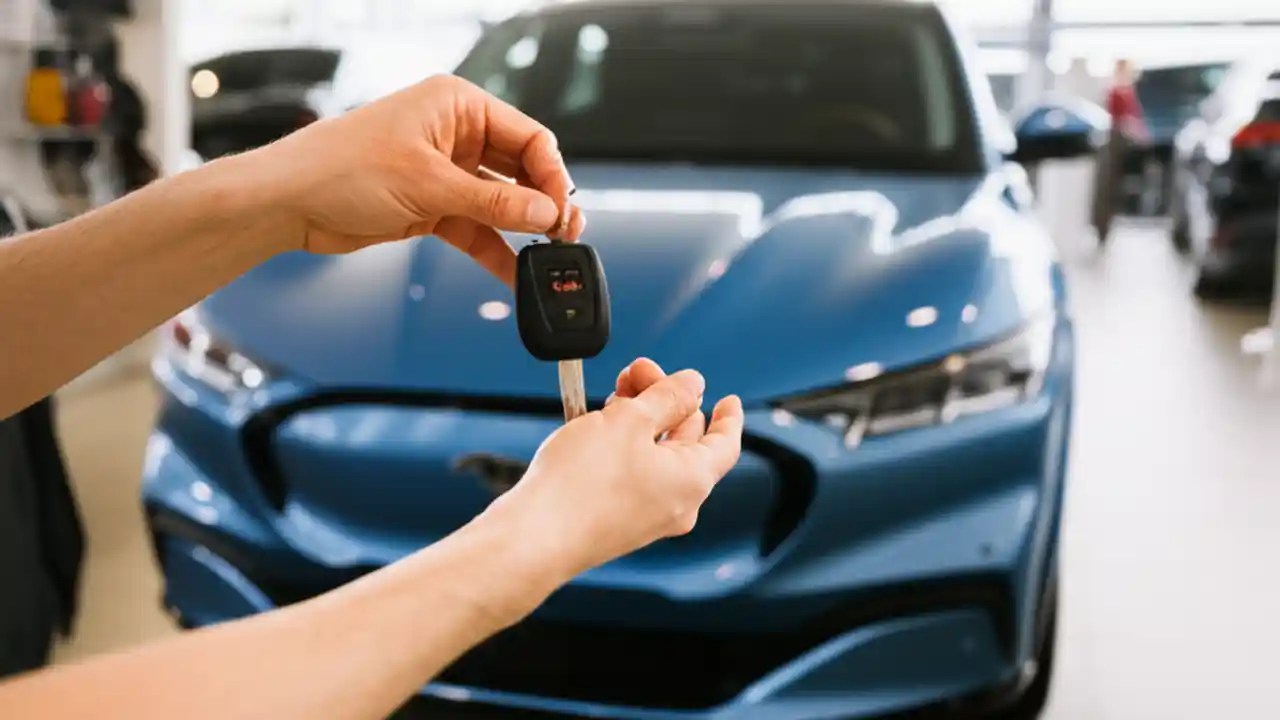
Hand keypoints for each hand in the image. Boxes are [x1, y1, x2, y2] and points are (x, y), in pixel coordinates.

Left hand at [257, 74, 586, 284]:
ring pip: (501, 204)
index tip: (562, 213)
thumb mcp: (429, 185)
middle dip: (542, 205)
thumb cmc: (342, 169)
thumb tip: (546, 214)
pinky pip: (476, 228)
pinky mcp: (431, 205)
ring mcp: (444, 172)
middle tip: (564, 238)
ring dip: (521, 232)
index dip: (551, 176)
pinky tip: (514, 274)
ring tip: (547, 260)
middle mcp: (455, 133)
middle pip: (520, 171)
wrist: (288, 202)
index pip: (528, 137)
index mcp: (457, 105)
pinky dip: (495, 250)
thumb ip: (493, 202)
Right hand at [486, 359, 743, 578]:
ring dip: (641, 419)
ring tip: (615, 392)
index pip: (725, 444)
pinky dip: (624, 445)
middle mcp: (676, 504)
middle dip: (666, 401)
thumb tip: (694, 384)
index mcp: (692, 480)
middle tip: (638, 371)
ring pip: (655, 456)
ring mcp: (645, 516)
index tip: (729, 399)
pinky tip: (599, 424)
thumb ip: (668, 396)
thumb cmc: (583, 481)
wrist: (534, 536)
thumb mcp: (631, 420)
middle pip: (685, 442)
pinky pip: (632, 475)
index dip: (729, 417)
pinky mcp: (616, 520)